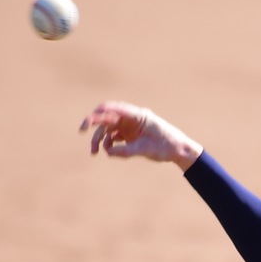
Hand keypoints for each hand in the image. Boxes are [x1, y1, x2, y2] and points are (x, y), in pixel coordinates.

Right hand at [79, 101, 201, 169]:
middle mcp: (132, 119)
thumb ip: (127, 151)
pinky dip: (109, 144)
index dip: (100, 112)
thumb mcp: (146, 150)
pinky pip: (114, 137)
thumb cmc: (167, 146)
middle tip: (81, 130)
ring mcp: (130, 127)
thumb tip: (108, 153)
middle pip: (108, 118)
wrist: (179, 151)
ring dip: (100, 139)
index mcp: (138, 115)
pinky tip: (108, 152)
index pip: (115, 109)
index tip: (90, 119)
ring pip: (109, 129)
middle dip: (94, 124)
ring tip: (94, 152)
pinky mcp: (130, 135)